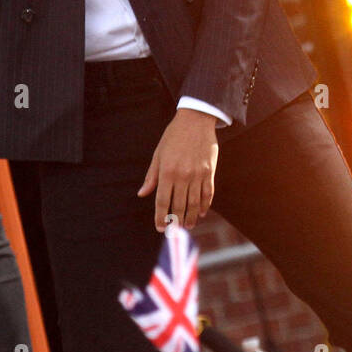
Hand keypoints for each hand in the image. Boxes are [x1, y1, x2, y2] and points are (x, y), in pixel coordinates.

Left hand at [139, 108, 218, 230]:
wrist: (196, 120)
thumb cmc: (173, 136)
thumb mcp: (158, 154)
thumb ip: (151, 176)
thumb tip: (142, 194)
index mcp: (167, 172)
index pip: (162, 201)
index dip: (160, 217)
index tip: (160, 228)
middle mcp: (183, 175)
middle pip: (179, 205)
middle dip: (176, 221)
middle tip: (175, 231)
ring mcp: (198, 174)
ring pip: (195, 203)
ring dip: (192, 217)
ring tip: (189, 226)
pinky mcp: (210, 171)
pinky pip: (208, 193)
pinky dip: (205, 205)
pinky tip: (202, 212)